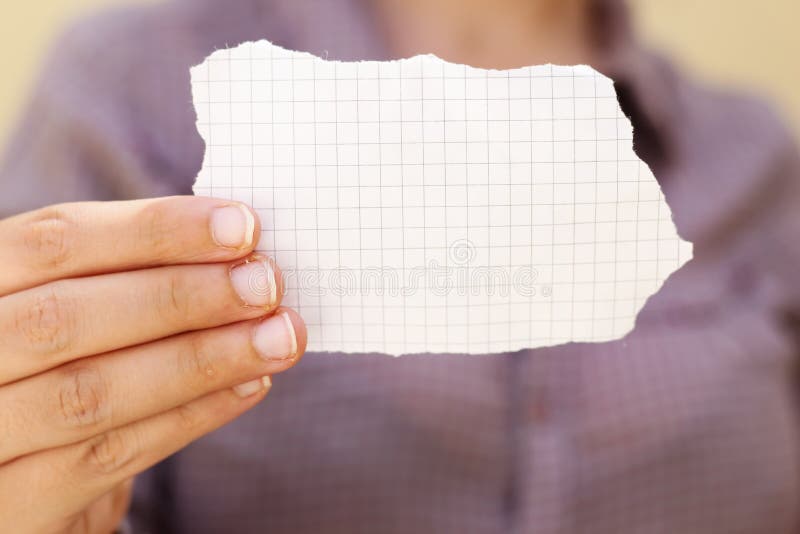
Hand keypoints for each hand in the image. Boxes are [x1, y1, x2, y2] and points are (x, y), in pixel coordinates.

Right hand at [0, 196, 306, 532]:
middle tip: (266, 285)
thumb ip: (129, 279)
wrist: (17, 479)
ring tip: (277, 336)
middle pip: (66, 315)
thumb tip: (237, 254)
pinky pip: (110, 455)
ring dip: (201, 358)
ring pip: (90, 391)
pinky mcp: (14, 504)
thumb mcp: (72, 311)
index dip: (154, 231)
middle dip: (181, 296)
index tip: (242, 225)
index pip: (55, 241)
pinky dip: (191, 415)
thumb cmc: (56, 373)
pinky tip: (250, 384)